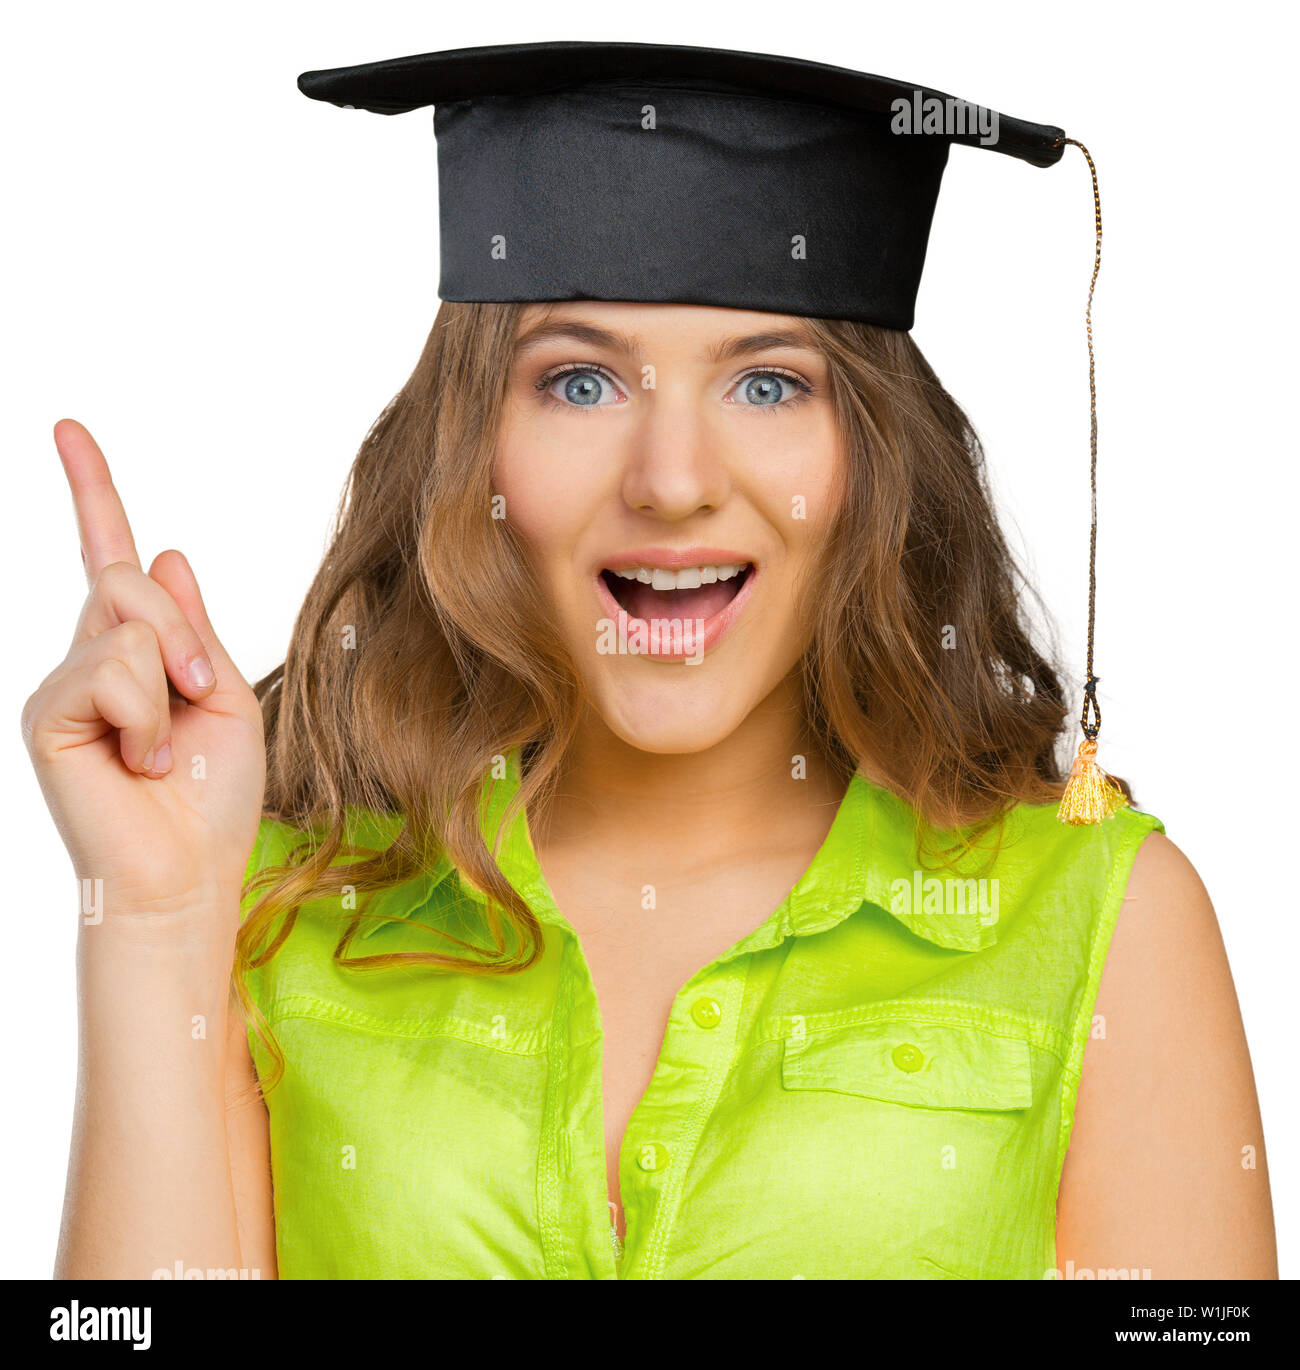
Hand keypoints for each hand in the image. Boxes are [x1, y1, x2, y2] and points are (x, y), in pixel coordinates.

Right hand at [22, 420, 265, 927]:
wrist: (191, 872)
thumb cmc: (214, 796)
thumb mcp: (226, 698)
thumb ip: (192, 629)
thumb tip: (162, 551)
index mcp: (138, 650)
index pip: (109, 555)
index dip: (92, 490)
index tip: (70, 429)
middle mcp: (92, 657)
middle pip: (128, 573)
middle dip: (183, 629)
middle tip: (201, 697)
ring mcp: (65, 684)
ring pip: (123, 615)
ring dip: (172, 677)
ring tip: (167, 747)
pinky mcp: (48, 712)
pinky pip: (112, 668)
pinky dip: (148, 715)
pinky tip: (141, 763)